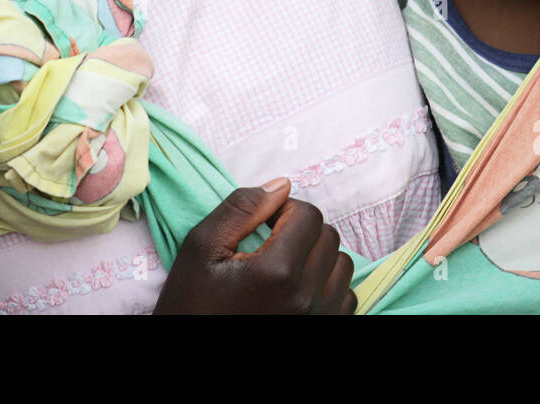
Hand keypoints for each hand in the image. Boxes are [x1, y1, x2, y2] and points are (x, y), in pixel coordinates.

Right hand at [153, 178, 356, 313]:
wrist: (192, 353)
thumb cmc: (192, 302)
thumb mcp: (202, 247)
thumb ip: (241, 208)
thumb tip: (282, 186)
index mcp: (277, 271)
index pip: (309, 215)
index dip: (285, 210)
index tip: (264, 223)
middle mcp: (306, 298)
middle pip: (329, 236)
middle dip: (303, 230)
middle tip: (271, 243)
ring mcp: (318, 318)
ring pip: (342, 264)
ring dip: (318, 256)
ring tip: (285, 266)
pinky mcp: (324, 330)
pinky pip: (346, 296)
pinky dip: (327, 286)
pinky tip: (298, 290)